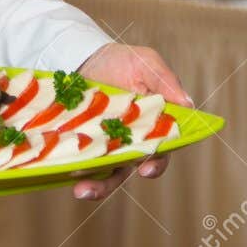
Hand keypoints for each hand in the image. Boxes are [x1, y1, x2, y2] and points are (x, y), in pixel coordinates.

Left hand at [67, 43, 192, 203]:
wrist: (88, 56)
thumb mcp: (147, 63)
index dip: (155, 164)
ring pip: (101, 172)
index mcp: (153, 129)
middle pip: (123, 170)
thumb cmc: (124, 61)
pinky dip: (69, 166)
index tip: (145, 168)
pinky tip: (59, 168)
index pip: (160, 153)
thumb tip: (186, 104)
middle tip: (90, 189)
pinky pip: (77, 159)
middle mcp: (130, 143)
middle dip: (108, 184)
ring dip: (90, 184)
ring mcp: (104, 145)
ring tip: (76, 189)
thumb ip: (166, 81)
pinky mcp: (81, 142)